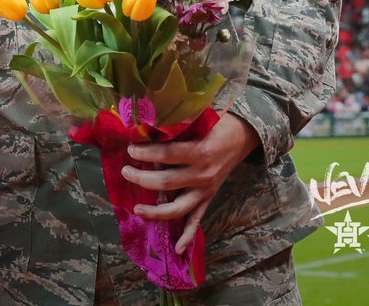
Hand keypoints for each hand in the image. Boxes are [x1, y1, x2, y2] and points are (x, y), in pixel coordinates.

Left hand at [121, 113, 259, 253]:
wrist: (243, 136)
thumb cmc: (217, 124)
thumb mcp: (198, 120)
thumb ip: (176, 128)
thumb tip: (145, 128)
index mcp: (201, 152)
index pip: (167, 155)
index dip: (146, 152)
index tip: (130, 150)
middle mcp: (203, 175)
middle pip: (167, 182)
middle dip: (142, 178)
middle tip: (125, 171)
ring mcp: (206, 190)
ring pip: (178, 208)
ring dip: (155, 211)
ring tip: (137, 208)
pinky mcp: (208, 198)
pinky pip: (197, 220)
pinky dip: (187, 236)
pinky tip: (177, 249)